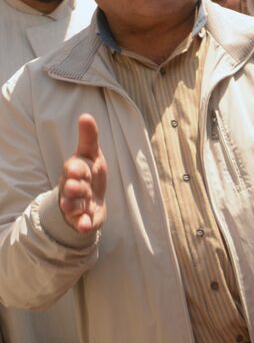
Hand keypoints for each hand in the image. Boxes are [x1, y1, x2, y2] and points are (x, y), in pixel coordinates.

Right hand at [59, 114, 106, 233]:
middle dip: (74, 188)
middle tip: (77, 187)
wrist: (86, 199)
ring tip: (77, 208)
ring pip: (74, 206)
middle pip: (73, 188)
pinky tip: (85, 227)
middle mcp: (73, 188)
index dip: (76, 169)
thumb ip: (89, 138)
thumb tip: (86, 115)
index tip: (77, 168)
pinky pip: (81, 223)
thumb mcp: (91, 155)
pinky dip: (83, 225)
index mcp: (76, 170)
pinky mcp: (83, 219)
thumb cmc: (88, 173)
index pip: (76, 168)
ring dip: (75, 207)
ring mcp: (77, 205)